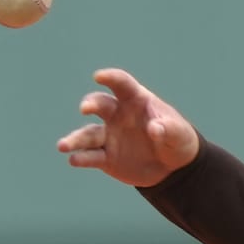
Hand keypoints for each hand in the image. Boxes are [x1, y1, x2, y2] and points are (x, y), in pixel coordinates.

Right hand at [56, 68, 200, 187]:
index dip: (111, 78)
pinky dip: (82, 158)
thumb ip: (169, 129)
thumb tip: (155, 129)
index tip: (100, 76)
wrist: (173, 167)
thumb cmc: (176, 140)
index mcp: (135, 101)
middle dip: (91, 104)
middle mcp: (117, 115)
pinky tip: (74, 159)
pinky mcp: (106, 157)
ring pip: (88, 135)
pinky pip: (91, 156)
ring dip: (75, 140)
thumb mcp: (179, 134)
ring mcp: (109, 136)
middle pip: (100, 104)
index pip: (122, 85)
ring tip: (63, 146)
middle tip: (85, 108)